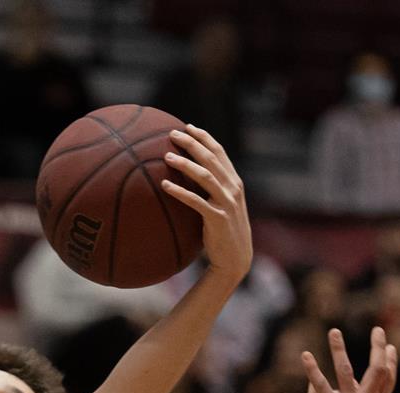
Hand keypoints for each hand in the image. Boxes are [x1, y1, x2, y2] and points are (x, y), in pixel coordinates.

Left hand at [160, 125, 251, 285]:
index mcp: (234, 182)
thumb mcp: (221, 206)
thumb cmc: (223, 232)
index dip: (204, 137)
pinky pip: (196, 202)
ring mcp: (227, 203)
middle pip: (211, 158)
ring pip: (205, 176)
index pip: (220, 152)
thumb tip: (187, 176)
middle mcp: (233, 188)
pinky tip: (164, 186)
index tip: (187, 127)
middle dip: (192, 143)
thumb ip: (211, 190)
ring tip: (166, 156)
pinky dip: (180, 192)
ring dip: (185, 164)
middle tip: (172, 134)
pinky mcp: (218, 219)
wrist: (235, 259)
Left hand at [302, 327, 399, 392]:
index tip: (390, 347)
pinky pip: (320, 386)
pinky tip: (306, 356)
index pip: (386, 381)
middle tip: (378, 329)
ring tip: (334, 332)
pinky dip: (312, 370)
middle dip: (377, 347)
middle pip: (375, 370)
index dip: (389, 363)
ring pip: (346, 371)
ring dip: (339, 349)